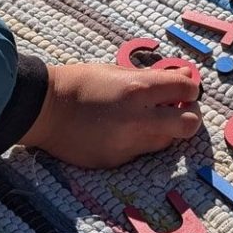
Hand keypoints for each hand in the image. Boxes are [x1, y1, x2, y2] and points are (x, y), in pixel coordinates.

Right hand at [21, 64, 201, 168]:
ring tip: (145, 119)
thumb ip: (151, 77)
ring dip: (164, 130)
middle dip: (190, 115)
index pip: (186, 89)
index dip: (190, 88)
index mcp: (138, 90)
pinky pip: (140, 152)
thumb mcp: (116, 71)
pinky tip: (119, 131)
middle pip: (189, 124)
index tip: (184, 89)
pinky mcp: (117, 161)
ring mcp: (128, 144)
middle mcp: (139, 120)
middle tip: (179, 110)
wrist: (42, 110)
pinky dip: (138, 141)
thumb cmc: (78, 83)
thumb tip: (182, 75)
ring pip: (166, 141)